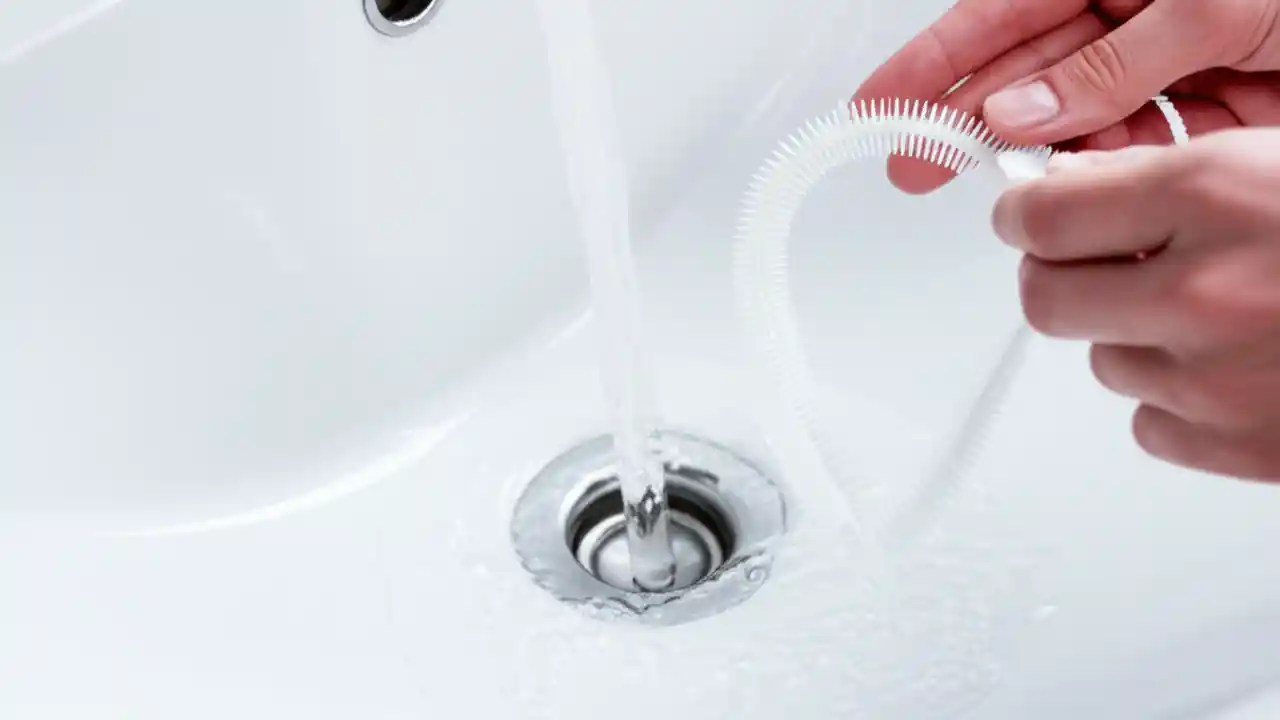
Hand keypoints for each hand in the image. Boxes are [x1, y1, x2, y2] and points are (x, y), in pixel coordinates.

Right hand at [852, 0, 1279, 192]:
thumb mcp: (1219, 3)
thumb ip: (1113, 60)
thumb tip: (1021, 113)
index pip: (996, 17)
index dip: (931, 64)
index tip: (879, 108)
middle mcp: (1136, 13)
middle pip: (1026, 74)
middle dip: (970, 120)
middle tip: (920, 165)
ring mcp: (1169, 64)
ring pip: (1077, 124)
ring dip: (1047, 160)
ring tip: (1024, 189)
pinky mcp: (1208, 114)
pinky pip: (1136, 153)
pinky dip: (1112, 178)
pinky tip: (1092, 193)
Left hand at [993, 128, 1279, 480]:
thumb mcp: (1277, 162)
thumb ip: (1169, 171)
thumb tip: (1071, 186)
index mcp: (1217, 196)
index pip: (1044, 215)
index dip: (1026, 213)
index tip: (1026, 214)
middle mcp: (1203, 294)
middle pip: (1045, 300)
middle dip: (1061, 278)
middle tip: (1099, 265)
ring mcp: (1216, 383)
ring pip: (1103, 362)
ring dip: (1136, 338)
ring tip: (1219, 315)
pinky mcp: (1240, 449)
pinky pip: (1152, 424)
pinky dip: (1179, 401)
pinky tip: (1239, 368)